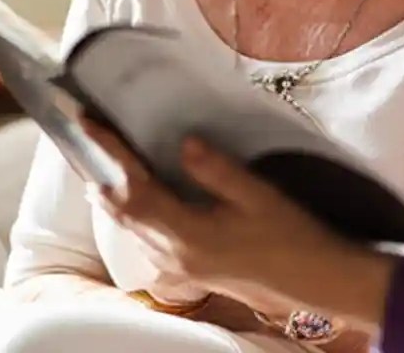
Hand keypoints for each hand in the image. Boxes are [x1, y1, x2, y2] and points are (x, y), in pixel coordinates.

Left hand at [78, 117, 388, 325]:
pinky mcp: (191, 270)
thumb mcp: (257, 196)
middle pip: (122, 212)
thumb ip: (216, 170)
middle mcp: (174, 253)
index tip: (89, 122)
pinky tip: (144, 202)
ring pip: (132, 228)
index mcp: (187, 233)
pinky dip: (135, 214)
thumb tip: (184, 142)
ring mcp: (180, 266)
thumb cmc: (291, 238)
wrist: (314, 281)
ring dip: (115, 196)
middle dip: (102, 175)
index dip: (108, 152)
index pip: (133, 188)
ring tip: (107, 164)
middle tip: (91, 137)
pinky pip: (148, 240)